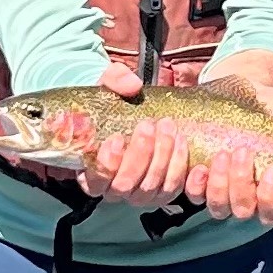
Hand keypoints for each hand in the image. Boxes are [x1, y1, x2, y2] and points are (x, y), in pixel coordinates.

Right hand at [76, 63, 190, 208]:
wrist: (133, 113)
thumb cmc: (113, 103)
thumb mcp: (108, 85)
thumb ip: (115, 80)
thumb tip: (132, 85)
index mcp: (90, 170)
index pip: (95, 181)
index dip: (106, 165)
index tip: (115, 139)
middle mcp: (113, 188)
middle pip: (125, 185)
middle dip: (140, 155)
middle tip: (148, 125)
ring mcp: (138, 192)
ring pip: (150, 188)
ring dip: (162, 157)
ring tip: (167, 127)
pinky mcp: (161, 191)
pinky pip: (172, 188)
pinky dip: (179, 167)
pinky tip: (182, 142)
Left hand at [183, 54, 272, 226]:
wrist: (247, 92)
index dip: (270, 197)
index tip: (271, 169)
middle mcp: (249, 195)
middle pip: (243, 209)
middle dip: (241, 183)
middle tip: (242, 151)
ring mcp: (223, 190)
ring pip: (218, 206)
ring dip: (218, 185)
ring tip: (221, 155)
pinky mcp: (201, 179)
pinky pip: (193, 193)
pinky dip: (192, 180)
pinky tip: (195, 160)